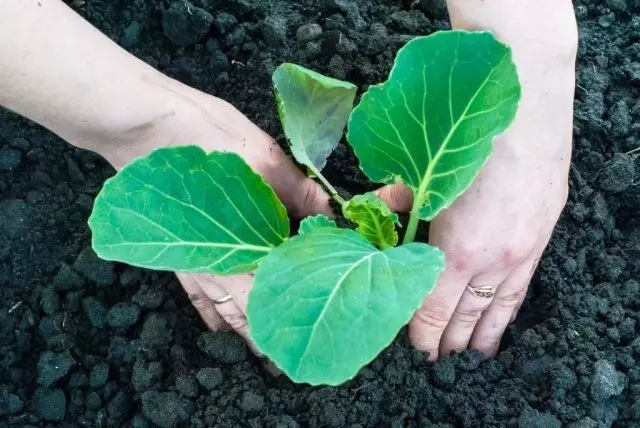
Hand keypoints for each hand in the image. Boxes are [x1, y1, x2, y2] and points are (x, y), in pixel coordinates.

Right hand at [104, 80, 331, 351]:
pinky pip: (197, 292)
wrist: (142, 123)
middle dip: (271, 332)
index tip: (320, 318)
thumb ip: (297, 191)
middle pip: (249, 307)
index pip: (279, 282)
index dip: (299, 302)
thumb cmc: (203, 136)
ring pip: (223, 306)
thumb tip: (329, 213)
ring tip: (262, 351)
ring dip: (243, 328)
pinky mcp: (177, 249)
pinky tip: (216, 324)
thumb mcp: (261, 156)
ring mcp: (194, 258)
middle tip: (292, 353)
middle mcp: (217, 260)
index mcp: (243, 239)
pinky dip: (210, 311)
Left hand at [377, 38, 575, 359]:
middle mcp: (491, 261)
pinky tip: (503, 321)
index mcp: (455, 250)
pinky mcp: (541, 236)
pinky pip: (523, 286)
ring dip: (484, 332)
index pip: (433, 308)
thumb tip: (380, 215)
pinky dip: (510, 309)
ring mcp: (521, 250)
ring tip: (474, 352)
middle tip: (439, 355)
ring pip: (498, 306)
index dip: (423, 331)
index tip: (417, 345)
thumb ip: (400, 205)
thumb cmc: (466, 137)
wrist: (525, 107)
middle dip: (450, 338)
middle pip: (466, 314)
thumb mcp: (423, 176)